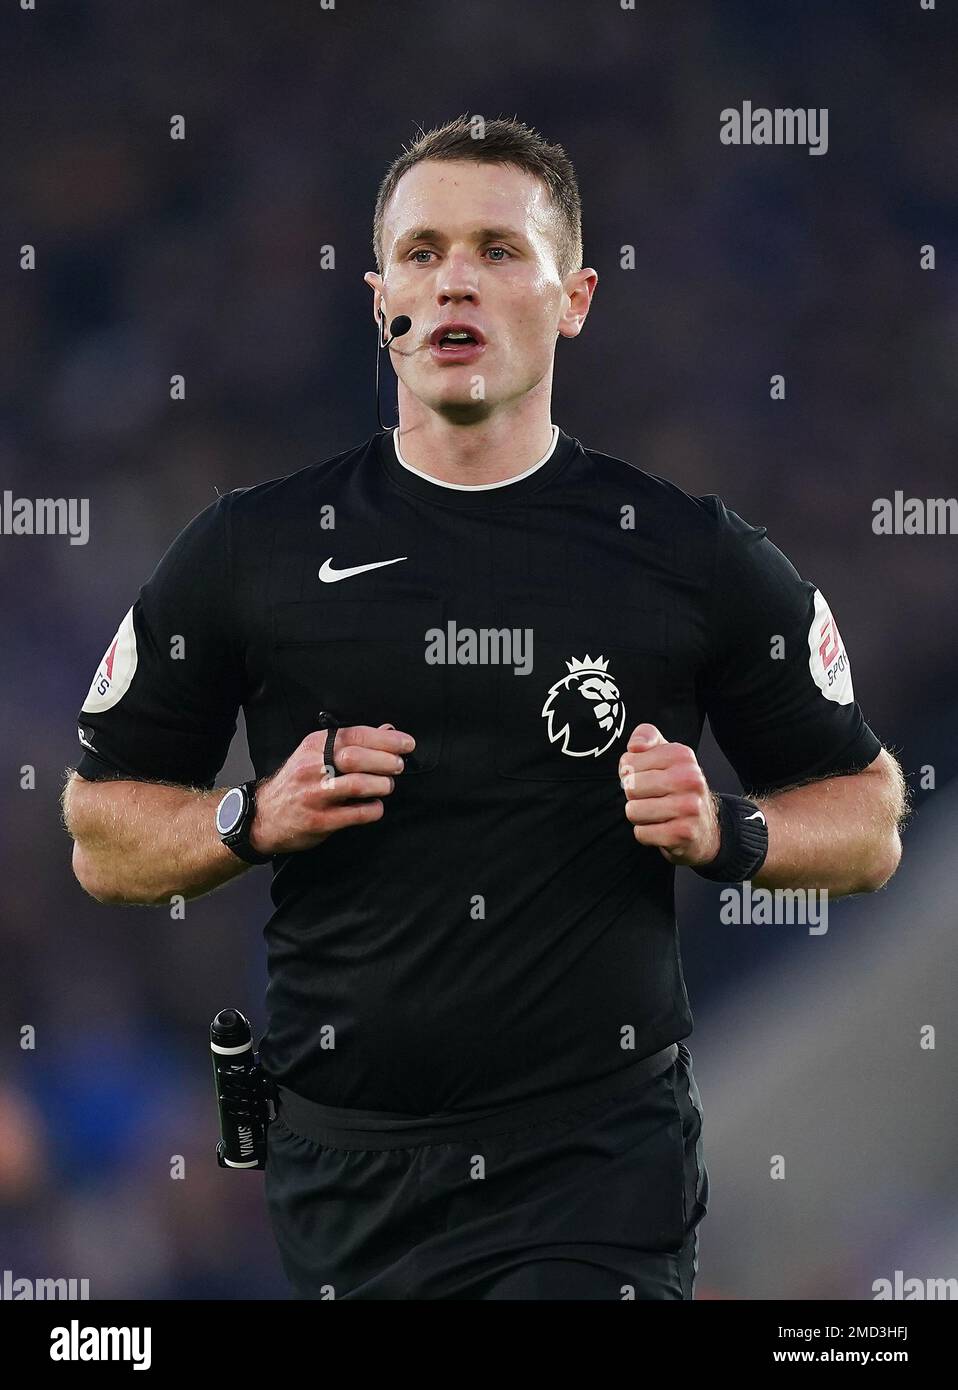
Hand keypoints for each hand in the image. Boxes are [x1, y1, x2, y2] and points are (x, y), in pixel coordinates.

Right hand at [250, 723, 414, 854]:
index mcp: (314, 745)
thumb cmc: (297, 783)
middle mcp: (312, 767)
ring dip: (381, 785)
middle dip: (386, 761)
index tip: (407, 744)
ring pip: (357, 785)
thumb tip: (388, 732)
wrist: (265, 815)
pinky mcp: (319, 820)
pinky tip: (376, 806)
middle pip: (356, 757)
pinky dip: (373, 809)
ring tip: (386, 786)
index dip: (386, 739)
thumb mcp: (317, 755)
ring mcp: (314, 794)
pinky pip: (355, 814)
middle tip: (398, 766)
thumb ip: (351, 744)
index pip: (355, 735)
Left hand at [619, 723, 720, 867]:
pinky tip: (661, 828)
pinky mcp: (683, 833)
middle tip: (652, 798)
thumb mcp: (665, 754)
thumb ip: (646, 737)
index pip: (628, 763)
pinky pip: (641, 833)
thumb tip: (634, 746)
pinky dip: (645, 833)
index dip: (629, 773)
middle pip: (630, 787)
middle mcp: (690, 778)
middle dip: (634, 796)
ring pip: (633, 811)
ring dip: (639, 816)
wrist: (705, 825)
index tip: (646, 777)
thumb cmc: (676, 786)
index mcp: (682, 755)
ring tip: (656, 813)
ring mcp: (689, 807)